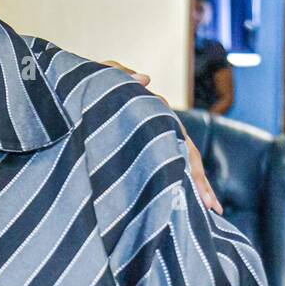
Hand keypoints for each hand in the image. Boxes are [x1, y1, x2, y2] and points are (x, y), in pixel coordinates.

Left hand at [100, 60, 223, 214]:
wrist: (71, 92)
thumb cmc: (88, 83)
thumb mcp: (101, 76)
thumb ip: (120, 75)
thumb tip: (146, 79)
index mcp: (150, 112)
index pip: (178, 138)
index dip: (189, 161)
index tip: (198, 182)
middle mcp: (155, 128)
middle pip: (186, 156)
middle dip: (199, 181)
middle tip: (213, 206)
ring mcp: (147, 140)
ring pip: (177, 164)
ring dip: (195, 186)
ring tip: (212, 210)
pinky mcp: (134, 151)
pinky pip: (159, 168)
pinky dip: (175, 185)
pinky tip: (187, 203)